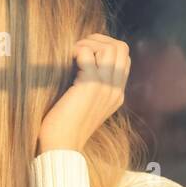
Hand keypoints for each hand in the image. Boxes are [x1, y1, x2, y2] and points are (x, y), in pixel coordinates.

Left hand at [38, 33, 130, 152]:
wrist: (61, 146)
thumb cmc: (65, 126)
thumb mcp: (85, 105)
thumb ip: (91, 87)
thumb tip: (82, 63)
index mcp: (116, 94)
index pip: (124, 59)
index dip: (105, 47)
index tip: (85, 51)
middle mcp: (115, 90)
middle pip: (122, 48)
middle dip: (99, 40)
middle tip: (79, 48)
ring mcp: (105, 87)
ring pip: (110, 47)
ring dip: (89, 43)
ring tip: (73, 54)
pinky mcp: (89, 86)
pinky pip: (88, 54)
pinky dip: (77, 50)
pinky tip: (67, 58)